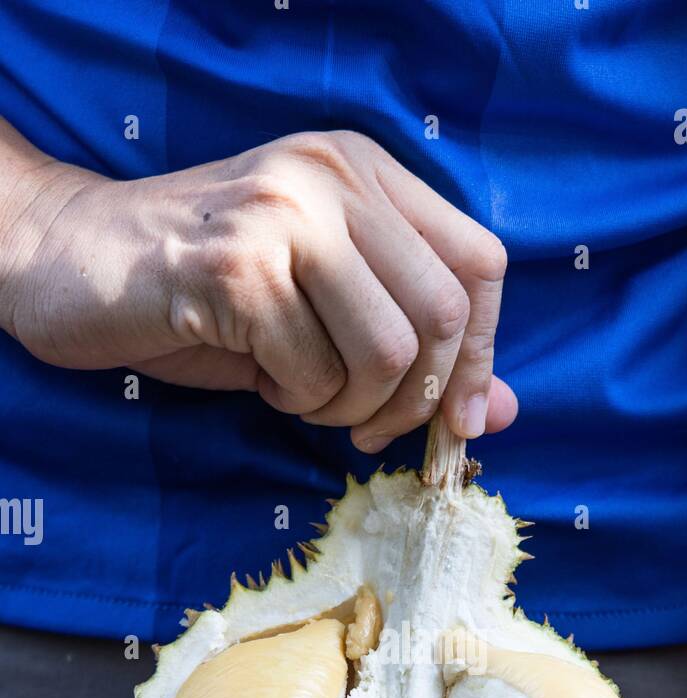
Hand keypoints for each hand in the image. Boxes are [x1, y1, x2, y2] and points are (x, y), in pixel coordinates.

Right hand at [1, 128, 515, 447]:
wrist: (74, 262)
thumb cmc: (207, 295)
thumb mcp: (326, 314)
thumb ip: (416, 352)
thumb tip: (499, 413)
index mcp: (364, 172)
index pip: (479, 264)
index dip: (479, 354)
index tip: (454, 417)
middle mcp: (331, 177)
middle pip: (442, 313)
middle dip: (414, 398)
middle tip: (363, 425)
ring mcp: (283, 216)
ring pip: (387, 349)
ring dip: (349, 405)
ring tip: (300, 393)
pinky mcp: (235, 270)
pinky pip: (312, 373)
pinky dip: (292, 400)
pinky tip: (258, 377)